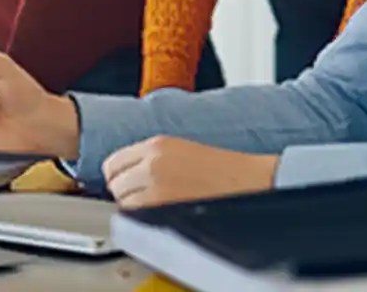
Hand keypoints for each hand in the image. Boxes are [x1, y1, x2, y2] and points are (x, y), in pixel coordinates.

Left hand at [102, 137, 278, 208]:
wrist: (254, 183)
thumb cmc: (227, 170)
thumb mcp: (182, 150)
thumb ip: (150, 158)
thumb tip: (126, 175)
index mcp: (156, 145)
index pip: (112, 163)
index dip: (119, 177)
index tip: (126, 184)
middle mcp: (152, 163)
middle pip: (115, 184)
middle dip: (127, 193)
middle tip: (146, 198)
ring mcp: (156, 187)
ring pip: (124, 203)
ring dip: (135, 208)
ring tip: (159, 207)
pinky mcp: (164, 209)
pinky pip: (137, 219)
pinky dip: (144, 221)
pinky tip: (163, 216)